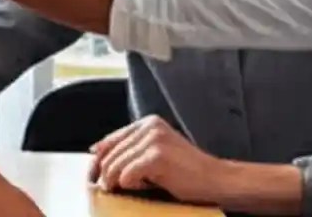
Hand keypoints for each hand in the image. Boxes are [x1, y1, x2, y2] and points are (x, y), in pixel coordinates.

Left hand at [89, 115, 224, 204]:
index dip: (100, 161)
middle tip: (112, 188)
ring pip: (115, 165)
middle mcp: (150, 127)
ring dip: (119, 181)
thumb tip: (96, 152)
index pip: (110, 141)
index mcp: (148, 122)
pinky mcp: (157, 156)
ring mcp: (154, 140)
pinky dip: (131, 184)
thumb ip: (130, 148)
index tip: (95, 175)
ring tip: (135, 186)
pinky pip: (127, 175)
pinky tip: (146, 185)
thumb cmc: (186, 171)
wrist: (216, 180)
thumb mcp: (155, 152)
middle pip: (110, 154)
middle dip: (106, 174)